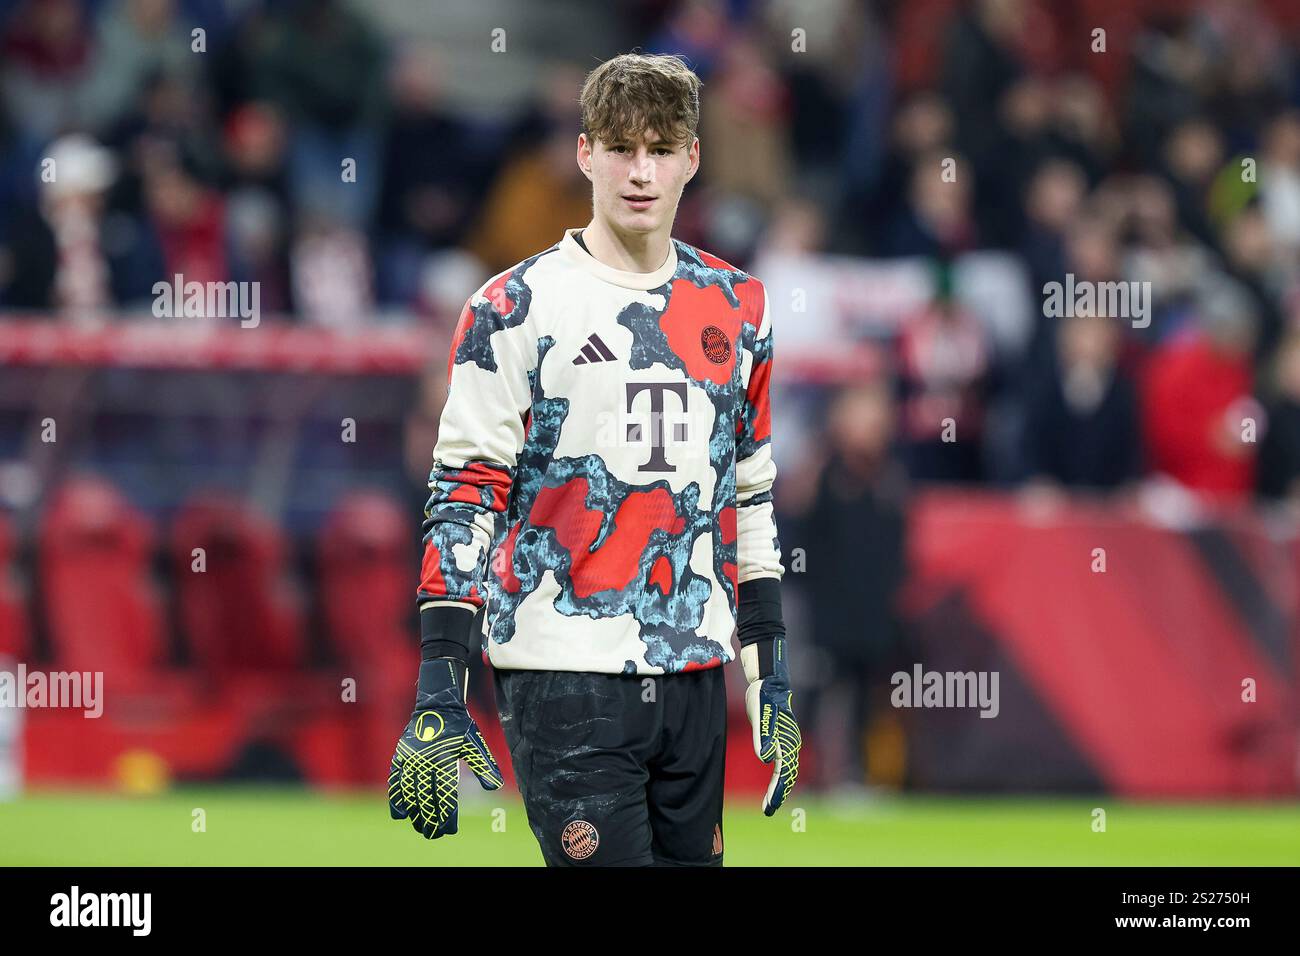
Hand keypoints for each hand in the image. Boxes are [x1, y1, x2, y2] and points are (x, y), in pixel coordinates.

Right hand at [388, 658, 503, 838]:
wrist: (437, 705)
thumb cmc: (460, 726)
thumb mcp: (475, 742)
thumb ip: (484, 765)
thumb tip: (495, 787)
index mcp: (445, 758)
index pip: (445, 793)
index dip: (446, 814)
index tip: (449, 830)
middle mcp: (425, 760)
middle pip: (426, 797)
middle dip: (430, 818)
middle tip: (434, 835)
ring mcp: (410, 759)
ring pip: (410, 792)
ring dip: (414, 813)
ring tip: (420, 828)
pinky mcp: (400, 756)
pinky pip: (396, 781)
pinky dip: (397, 798)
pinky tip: (399, 814)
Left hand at [742, 636, 801, 815]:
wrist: (769, 682)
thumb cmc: (764, 699)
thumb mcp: (760, 718)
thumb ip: (762, 738)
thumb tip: (765, 758)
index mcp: (787, 742)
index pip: (784, 773)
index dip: (777, 791)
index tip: (770, 807)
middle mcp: (790, 744)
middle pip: (787, 775)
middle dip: (778, 794)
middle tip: (768, 810)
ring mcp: (786, 741)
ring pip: (786, 769)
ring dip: (778, 786)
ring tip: (769, 802)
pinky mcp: (780, 737)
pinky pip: (782, 761)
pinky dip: (777, 774)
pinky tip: (772, 779)